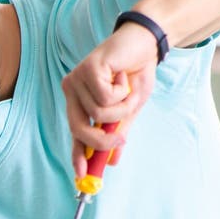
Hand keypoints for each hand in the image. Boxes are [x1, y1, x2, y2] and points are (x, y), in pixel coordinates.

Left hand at [61, 22, 158, 177]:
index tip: (82, 175)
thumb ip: (118, 133)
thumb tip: (111, 160)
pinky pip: (106, 98)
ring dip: (122, 108)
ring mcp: (77, 80)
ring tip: (127, 90)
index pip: (75, 133)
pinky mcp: (88, 69)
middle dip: (101, 139)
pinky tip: (123, 76)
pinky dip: (122, 93)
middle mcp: (72, 91)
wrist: (146, 43)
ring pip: (98, 114)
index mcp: (79, 102)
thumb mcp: (129, 110)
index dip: (77, 154)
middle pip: (78, 128)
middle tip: (121, 139)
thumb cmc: (136, 75)